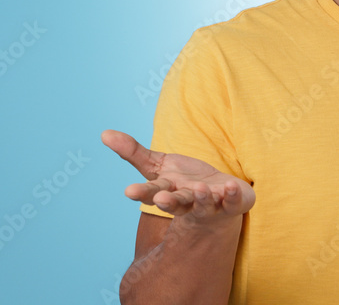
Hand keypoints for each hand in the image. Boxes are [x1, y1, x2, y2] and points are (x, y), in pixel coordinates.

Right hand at [101, 130, 255, 223]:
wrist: (219, 198)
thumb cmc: (184, 181)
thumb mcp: (158, 165)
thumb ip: (134, 152)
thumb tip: (104, 133)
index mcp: (168, 192)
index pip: (152, 193)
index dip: (142, 193)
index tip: (129, 192)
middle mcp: (187, 202)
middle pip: (176, 203)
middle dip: (169, 202)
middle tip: (161, 199)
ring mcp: (211, 204)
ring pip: (204, 204)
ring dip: (201, 198)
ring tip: (199, 189)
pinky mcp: (232, 203)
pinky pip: (233, 202)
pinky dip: (232, 195)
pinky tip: (231, 186)